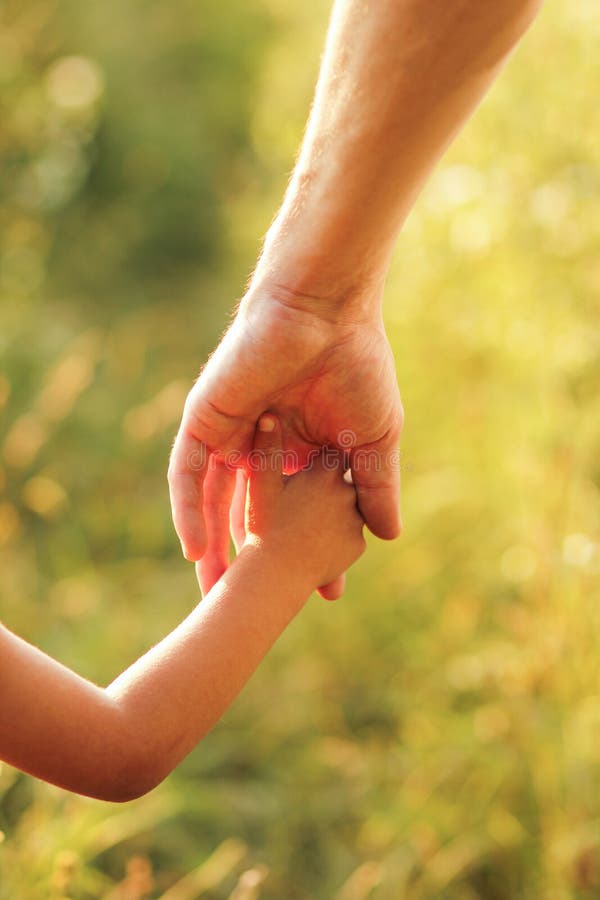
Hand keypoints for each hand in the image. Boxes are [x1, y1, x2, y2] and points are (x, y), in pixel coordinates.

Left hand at [169, 281, 402, 592]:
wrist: (326, 311)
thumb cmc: (357, 366)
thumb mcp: (375, 439)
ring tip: (212, 596)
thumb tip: (390, 536)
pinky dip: (190, 512)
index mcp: (302, 451)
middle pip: (251, 516)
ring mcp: (232, 436)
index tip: (324, 595)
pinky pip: (189, 474)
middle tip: (251, 609)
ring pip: (214, 502)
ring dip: (211, 548)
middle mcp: (262, 449)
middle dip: (252, 561)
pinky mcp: (206, 421)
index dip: (312, 554)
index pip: (300, 516)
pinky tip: (195, 552)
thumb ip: (376, 486)